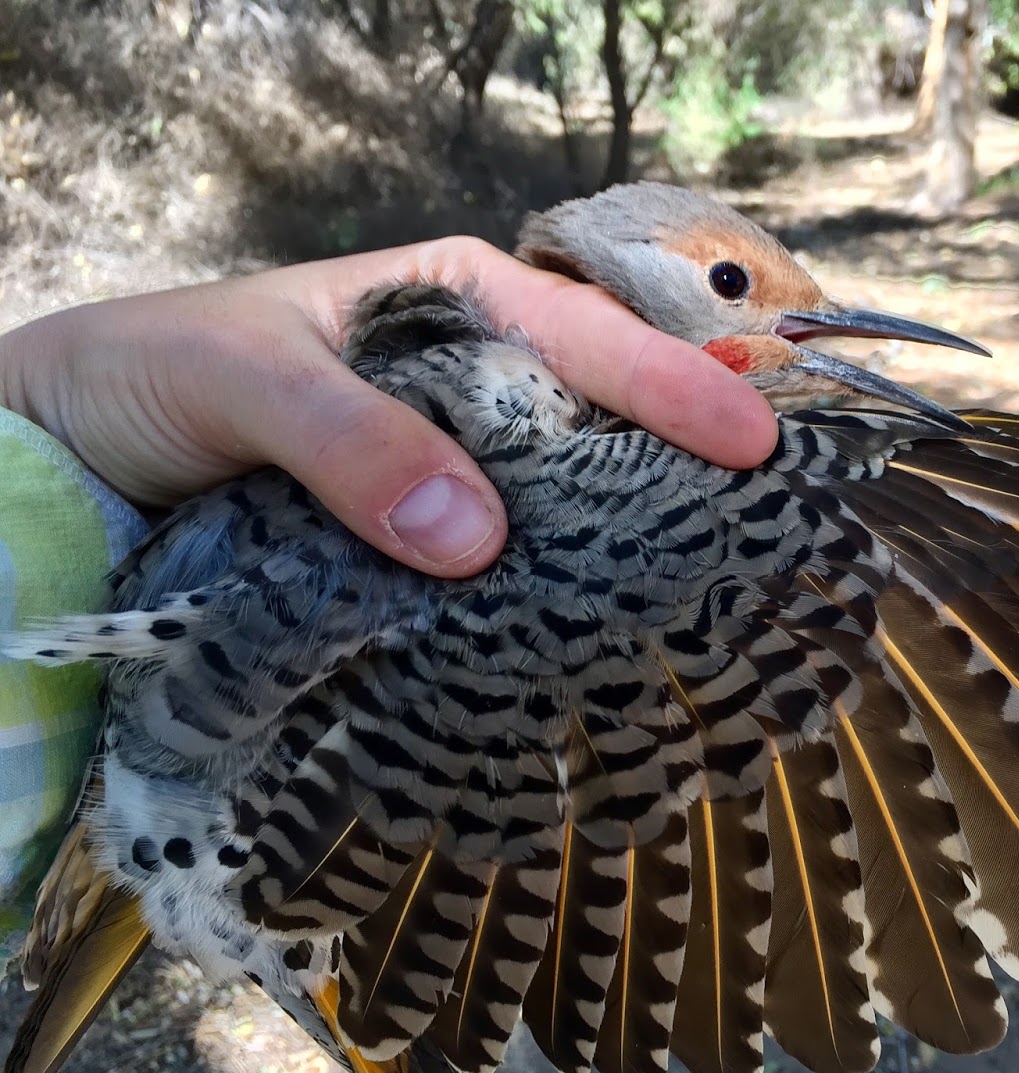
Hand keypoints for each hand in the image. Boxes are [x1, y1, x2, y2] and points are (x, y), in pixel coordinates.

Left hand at [0, 238, 777, 577]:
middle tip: (769, 537)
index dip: (675, 390)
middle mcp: (475, 388)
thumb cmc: (150, 375)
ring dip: (623, 550)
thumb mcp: (243, 380)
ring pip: (567, 506)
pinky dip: (548, 603)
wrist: (66, 461)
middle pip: (604, 426)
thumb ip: (353, 441)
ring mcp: (456, 474)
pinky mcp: (426, 550)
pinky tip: (586, 641)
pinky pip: (508, 572)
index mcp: (454, 304)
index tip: (752, 448)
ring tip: (706, 601)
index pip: (588, 339)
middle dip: (681, 474)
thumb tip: (478, 538)